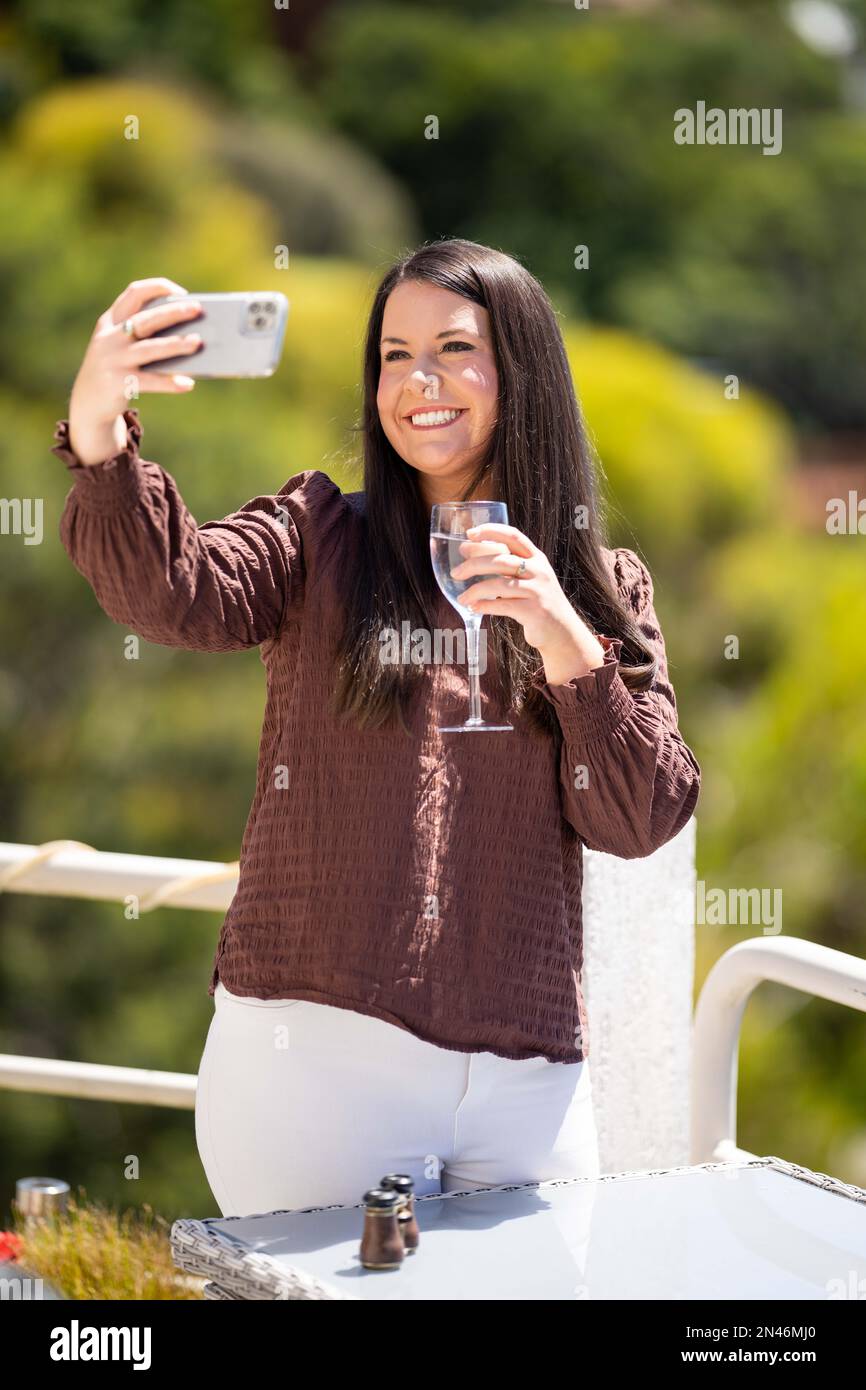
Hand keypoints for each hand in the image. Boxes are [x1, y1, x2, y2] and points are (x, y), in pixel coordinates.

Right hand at [68, 277, 204, 464]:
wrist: (89, 403)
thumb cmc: (116, 369)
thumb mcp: (121, 346)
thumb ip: (144, 336)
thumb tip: (188, 333)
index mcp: (110, 322)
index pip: (134, 294)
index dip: (157, 288)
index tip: (180, 292)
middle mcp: (109, 338)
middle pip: (145, 320)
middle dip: (172, 313)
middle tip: (197, 309)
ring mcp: (112, 360)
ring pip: (149, 349)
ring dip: (175, 344)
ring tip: (197, 342)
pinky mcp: (117, 383)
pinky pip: (149, 381)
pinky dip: (170, 383)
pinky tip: (188, 384)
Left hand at [450, 522, 607, 683]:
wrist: (563, 632)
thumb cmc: (538, 603)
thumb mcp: (530, 578)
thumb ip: (509, 566)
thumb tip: (471, 555)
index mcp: (537, 558)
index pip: (513, 536)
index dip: (490, 531)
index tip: (469, 533)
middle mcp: (539, 571)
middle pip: (501, 559)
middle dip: (474, 564)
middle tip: (456, 572)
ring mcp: (538, 591)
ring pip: (499, 584)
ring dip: (475, 590)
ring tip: (462, 598)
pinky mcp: (534, 612)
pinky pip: (502, 605)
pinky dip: (485, 606)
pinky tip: (474, 607)